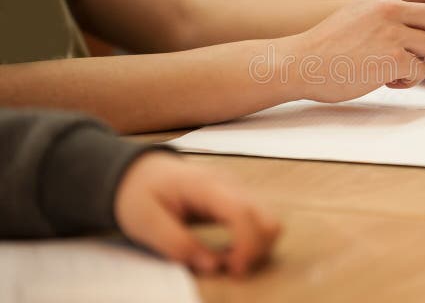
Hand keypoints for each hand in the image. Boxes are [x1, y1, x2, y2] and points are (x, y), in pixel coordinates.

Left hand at [115, 153, 280, 275]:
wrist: (139, 170)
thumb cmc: (139, 193)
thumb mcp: (145, 223)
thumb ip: (177, 245)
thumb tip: (213, 266)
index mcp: (205, 185)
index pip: (242, 212)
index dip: (246, 245)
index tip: (233, 270)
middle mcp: (229, 184)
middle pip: (266, 217)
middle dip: (256, 249)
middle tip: (230, 269)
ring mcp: (237, 189)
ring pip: (268, 221)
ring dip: (256, 247)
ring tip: (227, 260)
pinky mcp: (238, 197)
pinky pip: (259, 221)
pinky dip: (251, 241)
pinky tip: (229, 250)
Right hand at [288, 0, 424, 102]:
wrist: (302, 63)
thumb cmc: (331, 44)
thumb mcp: (362, 12)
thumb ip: (393, 11)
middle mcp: (390, 8)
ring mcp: (391, 32)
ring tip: (400, 70)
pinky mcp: (391, 58)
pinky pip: (421, 70)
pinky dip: (410, 81)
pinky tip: (387, 81)